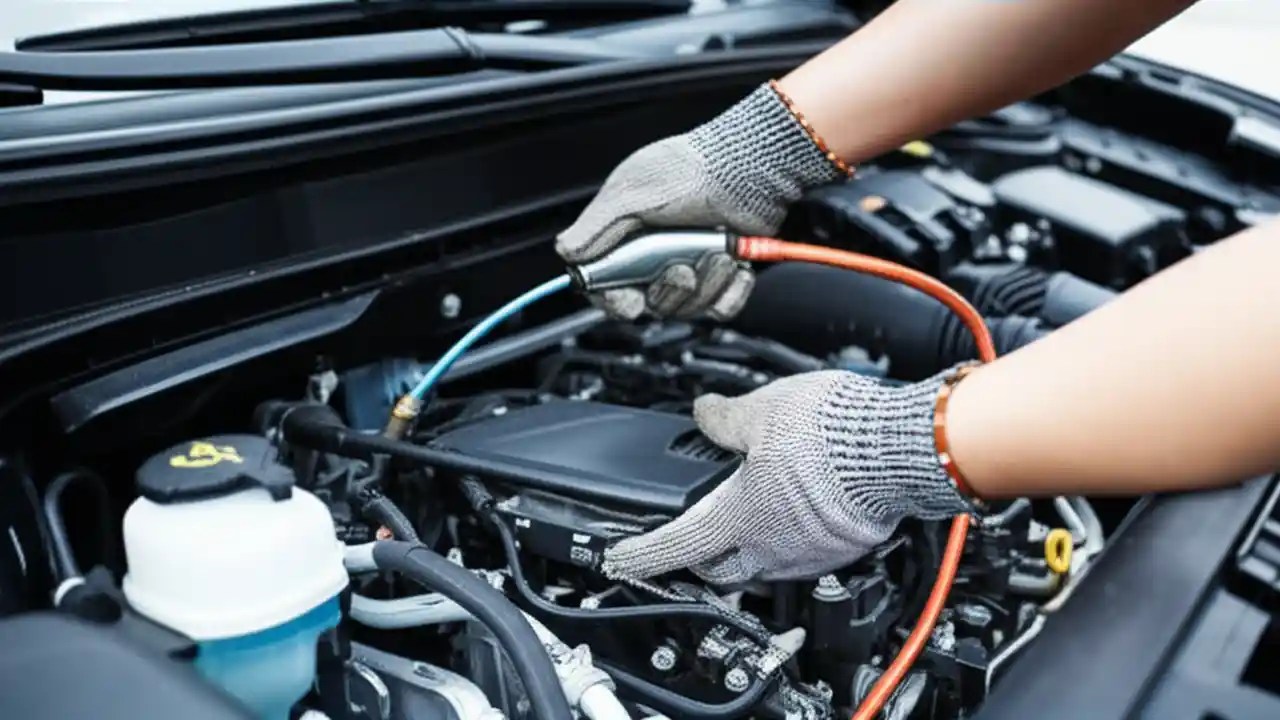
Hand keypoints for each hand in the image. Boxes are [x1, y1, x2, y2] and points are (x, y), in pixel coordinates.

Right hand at [556, 84, 844, 319]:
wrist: (746, 166)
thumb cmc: (688, 170)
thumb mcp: (630, 194)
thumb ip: (597, 227)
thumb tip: (566, 251)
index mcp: (625, 240)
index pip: (606, 287)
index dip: (613, 301)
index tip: (628, 303)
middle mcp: (656, 258)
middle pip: (651, 304)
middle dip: (668, 292)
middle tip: (682, 270)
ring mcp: (691, 267)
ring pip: (688, 308)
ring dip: (705, 286)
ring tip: (718, 254)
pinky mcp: (724, 275)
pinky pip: (722, 308)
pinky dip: (731, 292)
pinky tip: (735, 266)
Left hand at [601, 368, 972, 584]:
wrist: (901, 450)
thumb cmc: (834, 434)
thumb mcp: (762, 410)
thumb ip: (726, 418)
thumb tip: (705, 412)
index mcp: (739, 517)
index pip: (675, 546)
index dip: (641, 554)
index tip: (619, 561)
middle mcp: (771, 546)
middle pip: (718, 570)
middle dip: (695, 560)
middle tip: (684, 542)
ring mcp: (809, 553)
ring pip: (761, 566)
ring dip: (744, 550)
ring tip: (742, 523)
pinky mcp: (842, 548)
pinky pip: (801, 555)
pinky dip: (786, 540)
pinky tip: (793, 513)